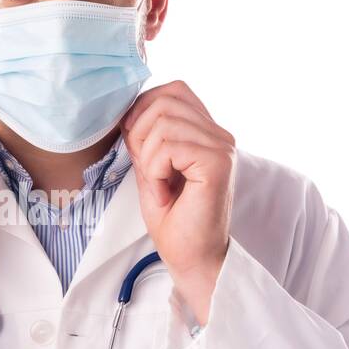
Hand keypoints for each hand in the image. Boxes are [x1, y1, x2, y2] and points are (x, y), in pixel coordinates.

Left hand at [121, 80, 234, 325]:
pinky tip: (166, 191)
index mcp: (207, 132)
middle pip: (166, 100)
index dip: (144, 110)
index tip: (137, 147)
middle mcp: (220, 136)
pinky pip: (169, 146)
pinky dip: (156, 169)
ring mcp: (221, 148)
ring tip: (159, 184)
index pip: (173, 90)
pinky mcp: (217, 163)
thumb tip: (127, 110)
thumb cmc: (174, 220)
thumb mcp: (150, 168)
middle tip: (147, 170)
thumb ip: (144, 137)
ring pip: (164, 122)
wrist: (192, 258)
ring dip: (148, 157)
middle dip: (141, 133)